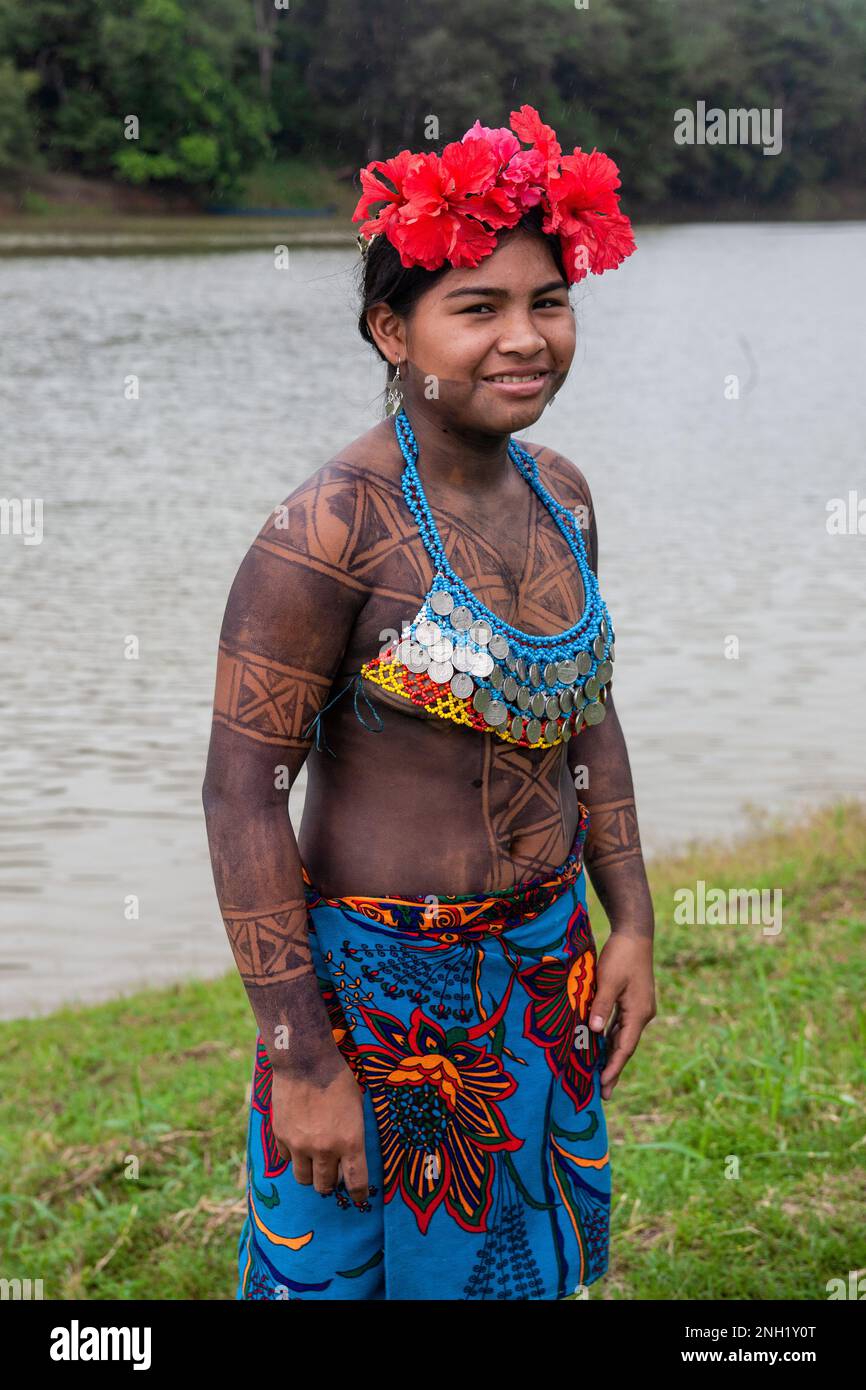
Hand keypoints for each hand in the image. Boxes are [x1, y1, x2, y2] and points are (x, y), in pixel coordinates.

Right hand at [270, 1059, 369, 1203]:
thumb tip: (350, 1156)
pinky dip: (293, 1156)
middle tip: (332, 1176)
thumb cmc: (338, 1079)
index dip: (358, 1195)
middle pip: (326, 1186)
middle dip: (331, 1184)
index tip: (359, 1198)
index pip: (356, 1182)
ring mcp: (300, 1144)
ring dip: (310, 1174)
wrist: (306, 1060)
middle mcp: (325, 1149)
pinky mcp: (281, 1136)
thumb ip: (352, 1135)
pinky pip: (287, 1159)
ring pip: (303, 1179)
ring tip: (313, 1163)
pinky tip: (298, 1142)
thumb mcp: (356, 1108)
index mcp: (350, 1141)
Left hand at [589, 934, 655, 1100]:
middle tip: (604, 1094)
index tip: (604, 1086)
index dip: (613, 1067)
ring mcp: (639, 1008)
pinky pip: (621, 1027)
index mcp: (639, 1013)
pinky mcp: (633, 1002)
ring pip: (623, 1038)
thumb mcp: (608, 980)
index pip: (624, 1047)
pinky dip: (611, 1039)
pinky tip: (602, 1048)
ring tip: (601, 1077)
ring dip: (612, 1056)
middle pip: (625, 1047)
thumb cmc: (621, 955)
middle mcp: (642, 1014)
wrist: (635, 934)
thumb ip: (601, 1007)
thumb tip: (594, 1032)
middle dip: (614, 1069)